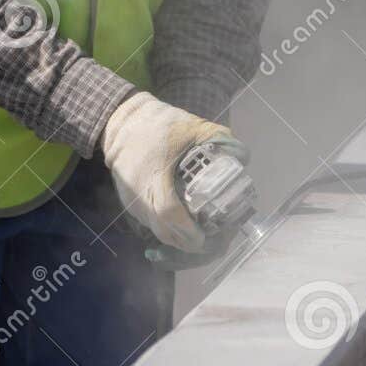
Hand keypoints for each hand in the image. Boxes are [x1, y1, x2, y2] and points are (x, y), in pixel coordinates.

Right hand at [100, 91, 240, 252]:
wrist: (121, 122)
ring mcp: (133, 202)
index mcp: (157, 177)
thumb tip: (244, 158)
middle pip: (164, 232)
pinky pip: (150, 224)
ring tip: (199, 236)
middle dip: (187, 243)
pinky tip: (182, 225)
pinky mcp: (129, 202)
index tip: (204, 237)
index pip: (169, 213)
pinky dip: (166, 228)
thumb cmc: (157, 125)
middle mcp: (142, 196)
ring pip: (156, 231)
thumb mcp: (192, 126)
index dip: (187, 230)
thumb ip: (218, 138)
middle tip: (209, 241)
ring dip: (177, 238)